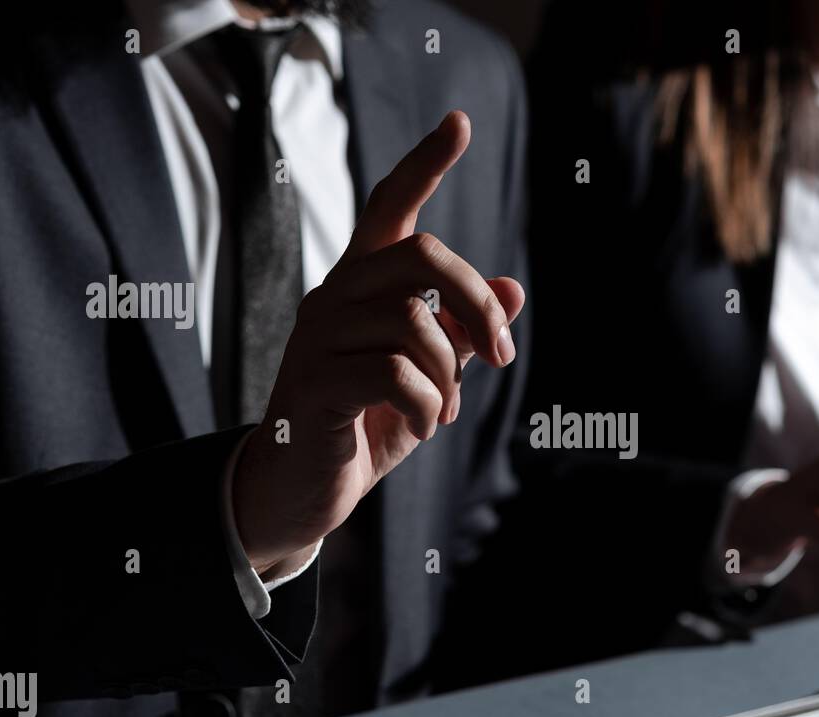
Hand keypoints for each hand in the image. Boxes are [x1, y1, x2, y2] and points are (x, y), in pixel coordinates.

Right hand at [232, 111, 524, 576]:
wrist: (304, 491)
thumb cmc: (367, 425)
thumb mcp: (430, 378)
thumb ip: (464, 334)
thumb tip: (514, 288)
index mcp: (361, 286)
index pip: (390, 207)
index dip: (424, 164)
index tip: (460, 123)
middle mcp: (334, 296)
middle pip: (421, 255)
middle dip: (477, 304)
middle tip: (503, 356)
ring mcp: (319, 336)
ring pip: (416, 323)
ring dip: (451, 375)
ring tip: (444, 411)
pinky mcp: (316, 382)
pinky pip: (397, 374)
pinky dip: (429, 406)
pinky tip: (424, 426)